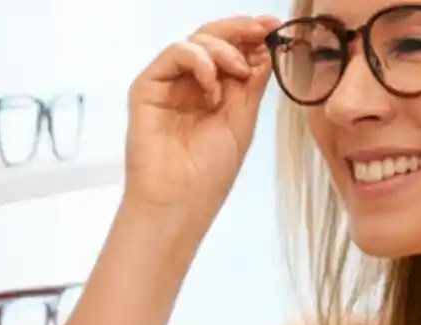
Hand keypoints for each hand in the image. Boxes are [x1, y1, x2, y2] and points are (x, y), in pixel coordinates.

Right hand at [123, 15, 282, 230]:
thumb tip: (264, 47)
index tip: (273, 26)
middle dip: (239, 29)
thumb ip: (251, 84)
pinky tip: (211, 84)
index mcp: (214, 93)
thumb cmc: (209, 173)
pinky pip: (173, 54)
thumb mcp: (242, 121)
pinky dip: (198, 60)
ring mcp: (168, 85)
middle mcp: (189, 85)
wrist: (180, 202)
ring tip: (237, 72)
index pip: (230, 50)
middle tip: (261, 29)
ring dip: (222, 48)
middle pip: (211, 37)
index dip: (251, 35)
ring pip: (194, 40)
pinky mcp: (147, 88)